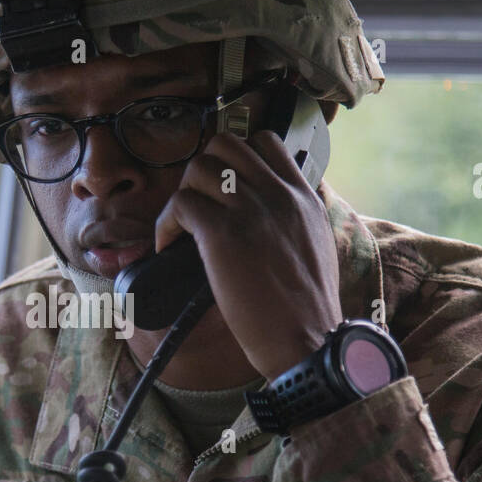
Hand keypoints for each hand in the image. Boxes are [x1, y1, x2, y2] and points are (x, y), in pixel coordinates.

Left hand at [154, 130, 342, 381]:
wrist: (307, 340)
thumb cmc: (306, 308)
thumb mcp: (315, 246)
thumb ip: (292, 218)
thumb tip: (263, 214)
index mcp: (302, 196)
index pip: (265, 141)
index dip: (235, 157)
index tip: (222, 186)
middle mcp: (279, 195)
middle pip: (225, 144)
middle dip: (203, 171)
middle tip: (198, 205)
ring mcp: (251, 211)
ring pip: (199, 168)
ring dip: (183, 196)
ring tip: (182, 228)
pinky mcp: (224, 234)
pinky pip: (180, 204)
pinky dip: (166, 224)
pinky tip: (168, 246)